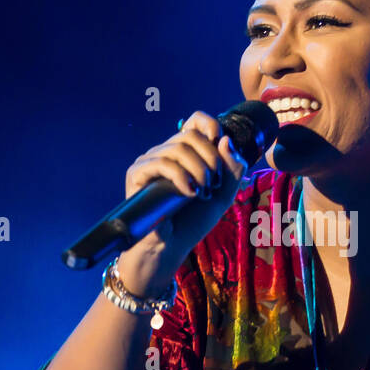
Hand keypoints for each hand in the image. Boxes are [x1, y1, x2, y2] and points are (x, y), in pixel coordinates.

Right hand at [118, 112, 248, 292]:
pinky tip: (189, 192)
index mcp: (186, 154)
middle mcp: (166, 153)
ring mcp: (150, 162)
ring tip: (202, 192)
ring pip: (177, 147)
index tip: (220, 142)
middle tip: (214, 184)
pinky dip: (180, 175)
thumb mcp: (223, 194)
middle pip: (190, 135)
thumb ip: (232, 169)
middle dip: (210, 157)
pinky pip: (160, 162)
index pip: (193, 122)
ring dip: (198, 169)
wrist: (172, 247)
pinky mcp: (137, 174)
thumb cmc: (193, 221)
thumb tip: (225, 139)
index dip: (209, 124)